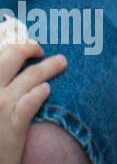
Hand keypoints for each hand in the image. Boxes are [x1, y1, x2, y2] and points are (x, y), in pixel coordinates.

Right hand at [0, 25, 66, 163]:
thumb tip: (7, 50)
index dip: (9, 38)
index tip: (20, 36)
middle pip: (12, 54)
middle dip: (29, 46)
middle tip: (39, 49)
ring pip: (29, 76)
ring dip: (48, 66)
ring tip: (61, 62)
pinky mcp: (12, 126)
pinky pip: (31, 101)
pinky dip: (40, 92)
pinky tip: (46, 90)